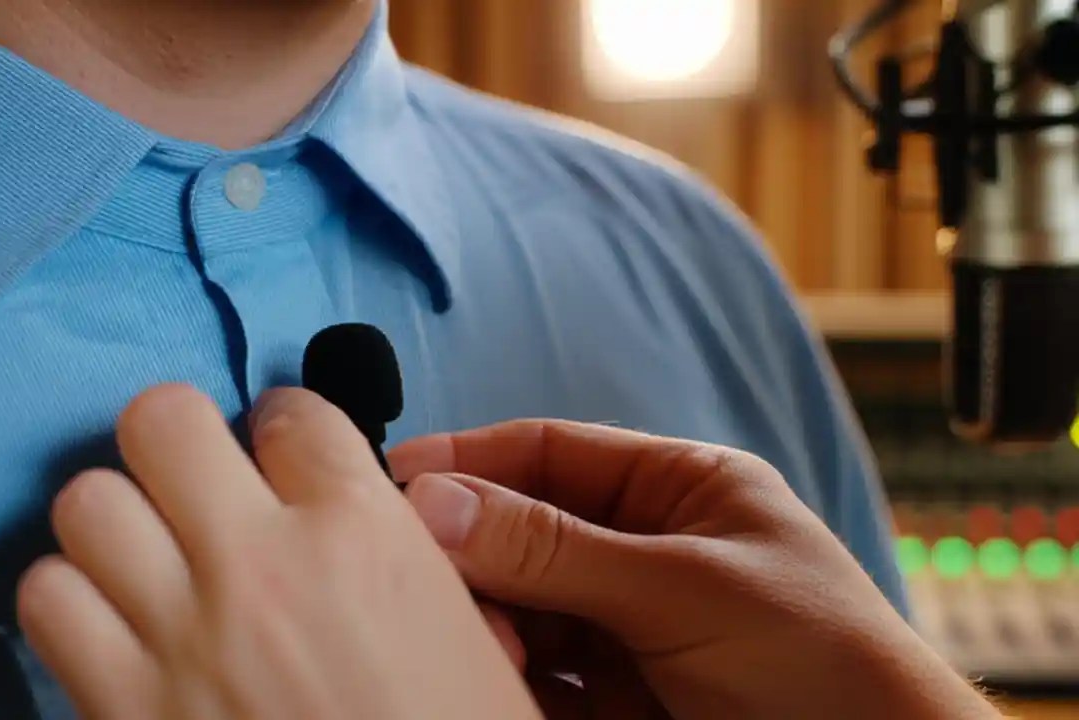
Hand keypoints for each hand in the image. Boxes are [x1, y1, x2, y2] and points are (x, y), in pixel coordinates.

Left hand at [16, 385, 540, 719]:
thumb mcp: (470, 638)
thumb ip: (404, 556)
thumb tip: (352, 518)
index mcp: (364, 535)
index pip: (290, 412)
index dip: (281, 429)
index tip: (278, 454)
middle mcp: (262, 562)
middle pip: (161, 420)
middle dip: (178, 442)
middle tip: (197, 483)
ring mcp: (180, 631)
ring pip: (87, 502)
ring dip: (117, 524)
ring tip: (148, 558)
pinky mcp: (117, 705)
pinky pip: (46, 600)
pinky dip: (70, 602)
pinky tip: (110, 625)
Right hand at [392, 420, 1001, 719]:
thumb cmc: (823, 659)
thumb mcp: (683, 587)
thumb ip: (556, 549)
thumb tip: (435, 498)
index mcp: (675, 492)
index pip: (550, 455)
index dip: (472, 460)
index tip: (399, 475)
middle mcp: (642, 551)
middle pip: (522, 534)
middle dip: (475, 555)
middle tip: (428, 580)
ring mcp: (625, 627)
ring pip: (521, 609)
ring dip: (489, 621)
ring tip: (481, 642)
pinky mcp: (614, 698)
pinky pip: (538, 677)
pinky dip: (509, 679)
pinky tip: (503, 682)